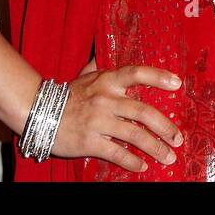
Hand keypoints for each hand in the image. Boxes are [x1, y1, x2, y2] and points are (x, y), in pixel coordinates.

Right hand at [46, 64, 184, 172]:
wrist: (37, 112)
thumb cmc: (67, 95)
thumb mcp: (85, 76)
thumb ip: (100, 66)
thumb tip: (106, 48)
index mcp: (107, 80)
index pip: (137, 73)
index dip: (159, 77)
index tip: (178, 84)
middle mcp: (106, 99)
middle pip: (144, 112)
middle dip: (165, 127)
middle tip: (178, 138)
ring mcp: (98, 121)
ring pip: (135, 135)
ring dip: (155, 148)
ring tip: (168, 157)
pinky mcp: (89, 142)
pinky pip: (117, 153)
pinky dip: (132, 161)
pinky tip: (142, 166)